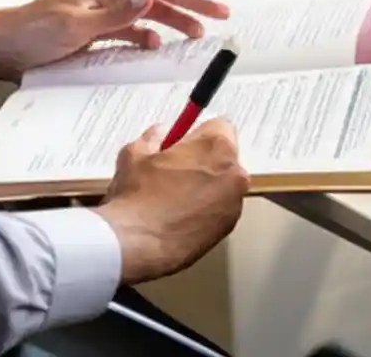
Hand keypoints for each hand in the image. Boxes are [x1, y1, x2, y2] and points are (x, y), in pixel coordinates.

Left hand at [0, 0, 229, 74]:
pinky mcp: (93, 29)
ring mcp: (99, 11)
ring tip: (192, 37)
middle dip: (188, 8)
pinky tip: (153, 47)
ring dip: (170, 23)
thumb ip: (118, 13)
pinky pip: (129, 30)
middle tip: (216, 20)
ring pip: (146, 14)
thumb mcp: (77, 25)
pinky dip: (145, 37)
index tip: (215, 11)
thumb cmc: (31, 33)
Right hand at [95, 120, 249, 283]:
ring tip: (174, 198)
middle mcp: (234, 173)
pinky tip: (180, 216)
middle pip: (224, 157)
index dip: (199, 134)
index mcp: (217, 147)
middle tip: (176, 171)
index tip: (186, 142)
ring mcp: (235, 202)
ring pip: (223, 185)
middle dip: (203, 161)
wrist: (137, 244)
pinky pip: (221, 209)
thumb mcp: (136, 153)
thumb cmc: (137, 198)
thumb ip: (154, 137)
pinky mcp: (229, 226)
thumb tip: (160, 134)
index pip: (220, 126)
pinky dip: (206, 210)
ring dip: (206, 187)